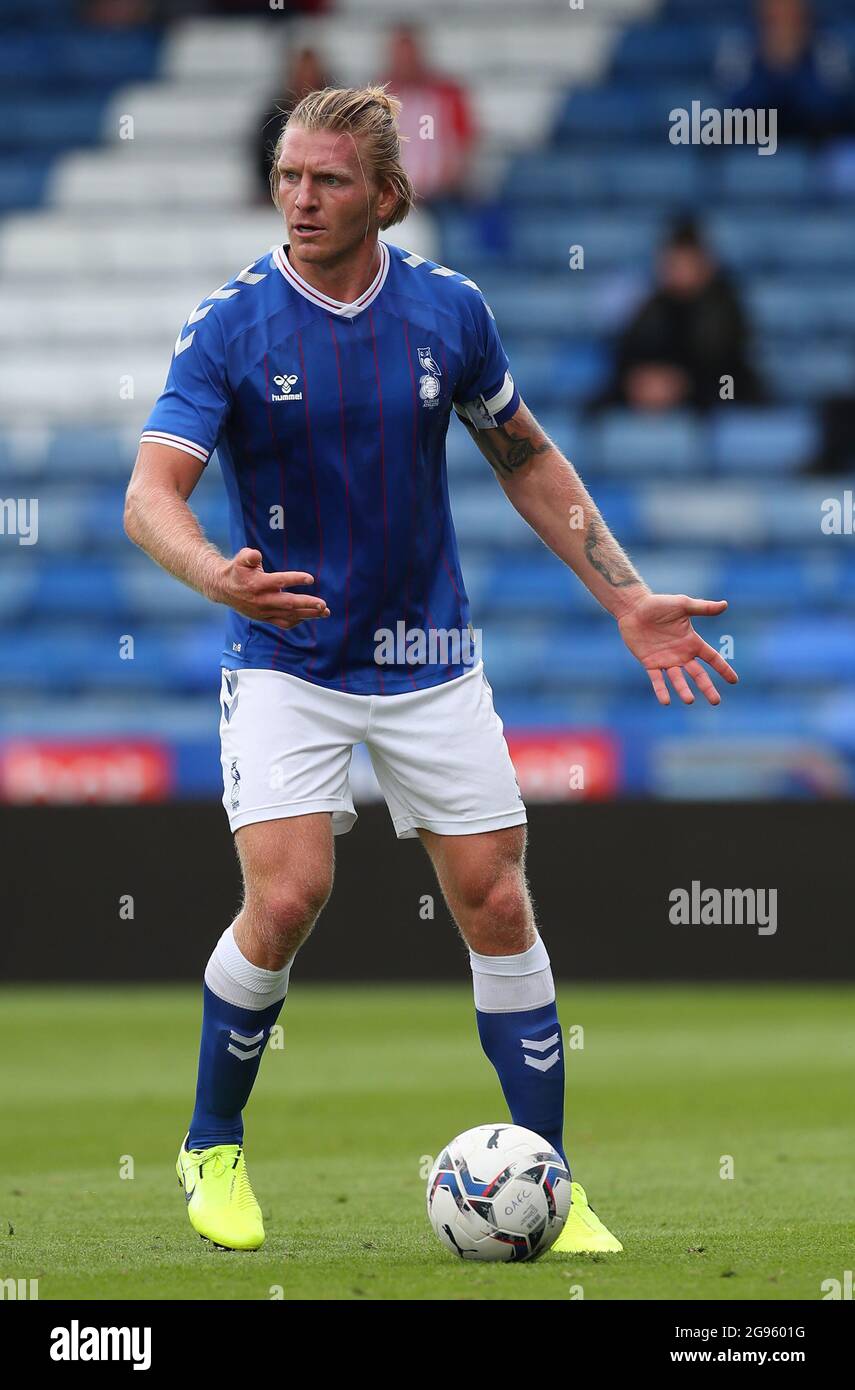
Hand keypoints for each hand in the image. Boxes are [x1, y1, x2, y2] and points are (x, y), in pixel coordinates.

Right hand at [217, 548, 329, 629]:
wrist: (223, 589)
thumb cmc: (237, 570)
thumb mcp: (240, 558)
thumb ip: (249, 556)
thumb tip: (256, 554)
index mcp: (257, 584)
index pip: (279, 581)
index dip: (295, 579)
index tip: (310, 578)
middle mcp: (261, 600)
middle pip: (288, 603)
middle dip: (307, 604)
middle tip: (323, 604)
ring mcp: (264, 612)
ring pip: (289, 615)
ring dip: (308, 614)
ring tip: (325, 612)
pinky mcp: (265, 618)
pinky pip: (283, 623)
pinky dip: (297, 621)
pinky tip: (309, 616)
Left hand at [617, 592, 737, 705]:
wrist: (633, 608)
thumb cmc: (658, 604)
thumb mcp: (683, 605)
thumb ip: (703, 608)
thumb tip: (725, 605)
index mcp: (692, 642)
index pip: (712, 658)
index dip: (723, 669)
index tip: (734, 681)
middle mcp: (681, 654)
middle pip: (698, 674)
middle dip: (707, 688)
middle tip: (716, 702)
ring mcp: (666, 660)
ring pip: (678, 679)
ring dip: (683, 690)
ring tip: (689, 700)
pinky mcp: (649, 663)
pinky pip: (657, 680)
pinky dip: (661, 690)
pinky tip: (666, 701)